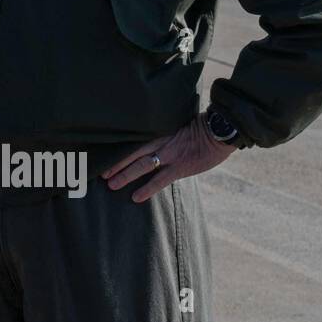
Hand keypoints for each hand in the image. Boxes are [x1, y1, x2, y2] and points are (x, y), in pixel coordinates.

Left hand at [101, 114, 235, 202]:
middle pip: (132, 153)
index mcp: (159, 131)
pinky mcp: (181, 168)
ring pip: (142, 166)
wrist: (220, 131)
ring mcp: (170, 155)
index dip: (120, 149)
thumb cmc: (201, 126)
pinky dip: (147, 189)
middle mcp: (161, 142)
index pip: (134, 140)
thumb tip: (154, 136)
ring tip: (111, 185)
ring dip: (125, 175)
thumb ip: (164, 132)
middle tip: (102, 173)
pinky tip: (136, 197)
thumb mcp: (178, 124)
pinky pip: (160, 181)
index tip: (106, 154)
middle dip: (117, 164)